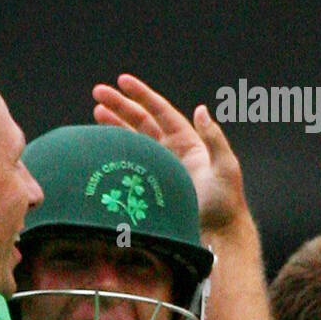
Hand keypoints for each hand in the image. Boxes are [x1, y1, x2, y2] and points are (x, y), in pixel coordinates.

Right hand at [92, 75, 245, 232]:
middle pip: (141, 122)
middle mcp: (170, 153)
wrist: (215, 237)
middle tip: (98, 93)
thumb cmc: (224, 203)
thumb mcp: (225, 167)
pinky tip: (101, 147)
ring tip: (95, 113)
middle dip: (120, 106)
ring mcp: (157, 171)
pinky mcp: (148, 190)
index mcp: (187, 143)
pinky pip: (129, 168)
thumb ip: (214, 138)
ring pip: (132, 142)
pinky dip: (115, 156)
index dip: (141, 95)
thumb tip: (200, 110)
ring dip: (114, 127)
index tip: (122, 82)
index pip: (159, 112)